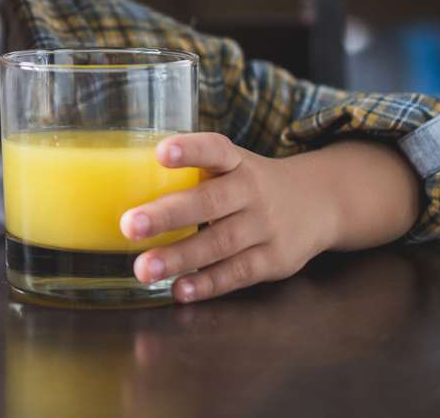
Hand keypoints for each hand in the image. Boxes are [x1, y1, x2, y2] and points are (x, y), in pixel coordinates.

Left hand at [118, 132, 338, 303]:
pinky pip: (237, 273)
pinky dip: (207, 284)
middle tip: (129, 225)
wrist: (320, 203)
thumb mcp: (231, 165)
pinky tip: (179, 289)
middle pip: (210, 202)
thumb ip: (192, 173)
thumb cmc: (250, 184)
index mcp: (237, 162)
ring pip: (220, 243)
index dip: (190, 150)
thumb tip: (120, 182)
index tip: (161, 152)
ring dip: (179, 257)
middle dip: (167, 215)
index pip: (215, 150)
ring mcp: (266, 228)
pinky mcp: (275, 260)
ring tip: (143, 268)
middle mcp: (253, 192)